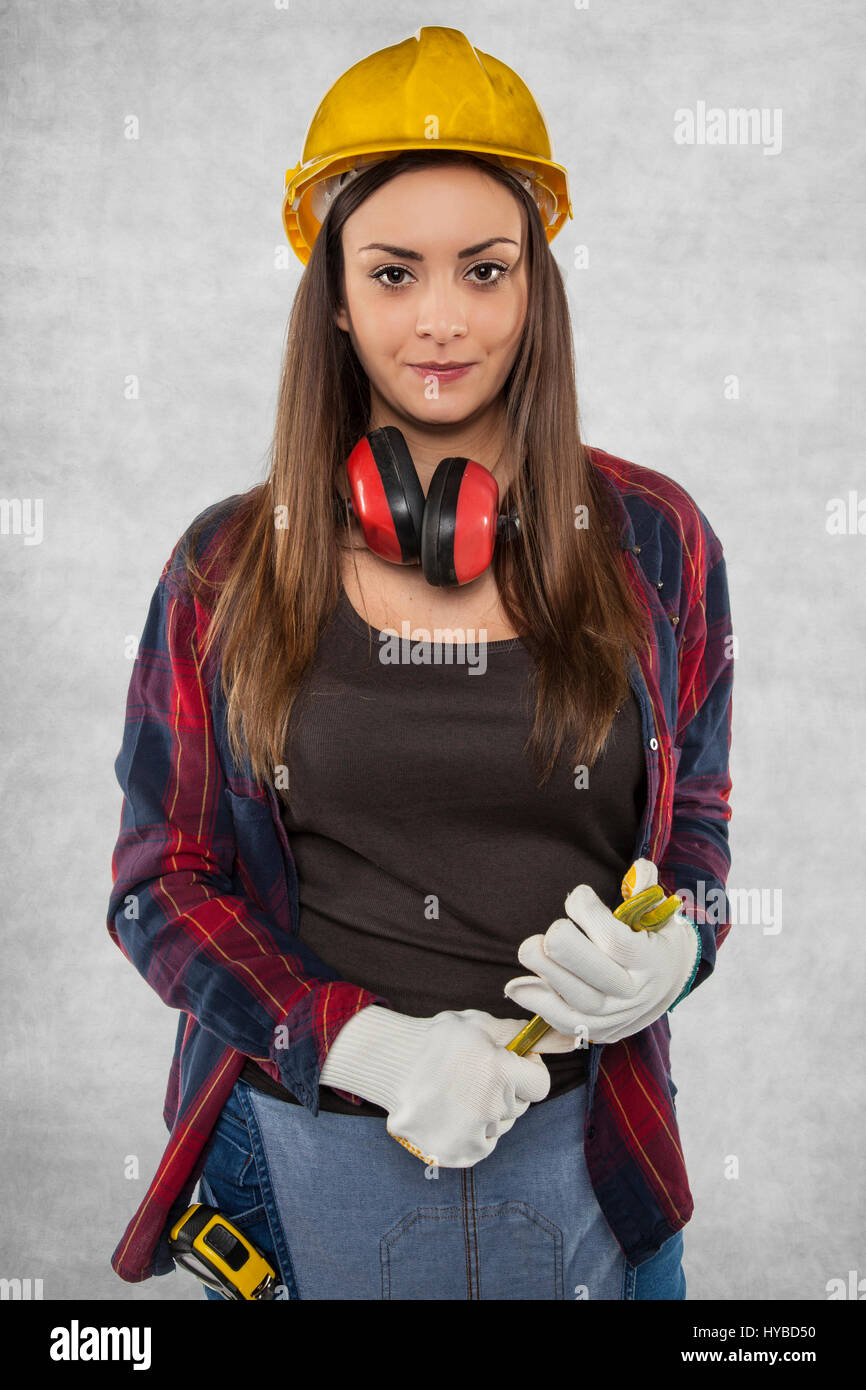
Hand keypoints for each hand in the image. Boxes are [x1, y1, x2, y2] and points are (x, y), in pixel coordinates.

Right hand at [319, 1005, 557, 1167]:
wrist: (389, 1064)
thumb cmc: (438, 1040)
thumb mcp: (480, 1025)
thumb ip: (523, 1035)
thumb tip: (569, 1038)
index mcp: (499, 1072)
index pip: (540, 1084)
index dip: (527, 1071)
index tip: (509, 1063)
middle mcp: (489, 1107)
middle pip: (521, 1106)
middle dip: (507, 1090)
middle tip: (476, 1074)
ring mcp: (472, 1134)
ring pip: (502, 1126)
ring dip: (489, 1112)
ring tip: (459, 1092)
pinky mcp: (457, 1153)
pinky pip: (484, 1145)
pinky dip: (474, 1132)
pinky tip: (453, 1112)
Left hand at [502, 861, 699, 1044]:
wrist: (667, 986)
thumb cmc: (655, 939)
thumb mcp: (660, 912)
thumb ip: (646, 889)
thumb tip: (638, 867)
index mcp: (651, 961)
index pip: (613, 938)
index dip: (586, 912)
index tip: (578, 896)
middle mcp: (634, 993)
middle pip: (590, 970)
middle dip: (562, 944)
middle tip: (553, 930)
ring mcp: (614, 1016)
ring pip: (574, 997)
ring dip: (544, 971)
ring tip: (529, 949)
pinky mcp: (596, 1031)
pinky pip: (562, 1021)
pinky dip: (535, 1002)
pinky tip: (516, 985)